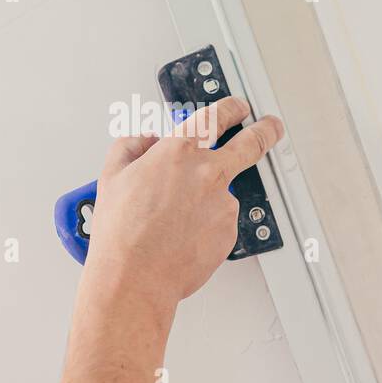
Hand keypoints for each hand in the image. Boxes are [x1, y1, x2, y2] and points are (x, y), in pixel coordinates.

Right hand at [82, 96, 283, 314]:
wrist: (135, 276)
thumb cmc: (122, 232)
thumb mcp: (111, 175)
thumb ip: (132, 145)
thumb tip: (148, 139)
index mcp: (178, 151)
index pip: (216, 116)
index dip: (232, 107)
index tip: (238, 106)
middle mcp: (207, 172)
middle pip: (251, 143)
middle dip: (265, 131)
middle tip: (270, 127)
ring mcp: (223, 202)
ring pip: (224, 192)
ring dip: (208, 200)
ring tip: (174, 222)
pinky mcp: (229, 230)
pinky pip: (221, 221)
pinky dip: (206, 226)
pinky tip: (181, 236)